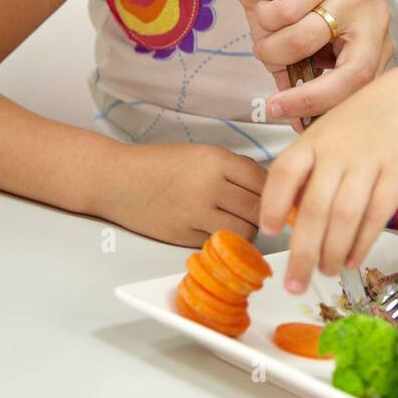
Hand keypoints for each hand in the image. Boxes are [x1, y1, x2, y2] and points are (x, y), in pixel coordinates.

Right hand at [97, 141, 267, 247]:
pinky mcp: (184, 235)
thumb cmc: (159, 164)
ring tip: (241, 225)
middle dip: (266, 215)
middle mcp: (210, 185)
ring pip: (245, 231)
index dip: (277, 192)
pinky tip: (222, 233)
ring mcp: (197, 212)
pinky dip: (227, 241)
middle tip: (265, 217)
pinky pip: (220, 242)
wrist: (117, 179)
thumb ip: (234, 170)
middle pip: (259, 209)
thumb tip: (269, 189)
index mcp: (217, 160)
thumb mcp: (201, 154)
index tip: (280, 199)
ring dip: (249, 232)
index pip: (265, 181)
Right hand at [211, 0, 393, 130]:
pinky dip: (266, 15)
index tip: (288, 121)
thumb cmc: (278, 13)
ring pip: (309, 36)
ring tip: (264, 34)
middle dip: (311, 94)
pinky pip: (291, 8)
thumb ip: (299, 87)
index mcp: (372, 41)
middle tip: (274, 105)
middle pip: (354, 71)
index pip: (363, 87)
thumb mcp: (290, 59)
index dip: (325, 108)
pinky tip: (267, 2)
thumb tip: (300, 128)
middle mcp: (373, 15)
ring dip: (273, 45)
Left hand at [258, 64, 397, 293]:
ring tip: (325, 271)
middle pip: (314, 207)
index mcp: (313, 140)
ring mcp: (369, 162)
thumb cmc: (363, 122)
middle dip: (302, 251)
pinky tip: (352, 259)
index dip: (273, 202)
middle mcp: (338, 151)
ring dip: (332, 251)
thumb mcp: (327, 134)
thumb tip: (288, 217)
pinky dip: (362, 242)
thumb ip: (307, 170)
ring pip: (345, 216)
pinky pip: (377, 215)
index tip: (269, 229)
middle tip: (294, 282)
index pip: (285, 171)